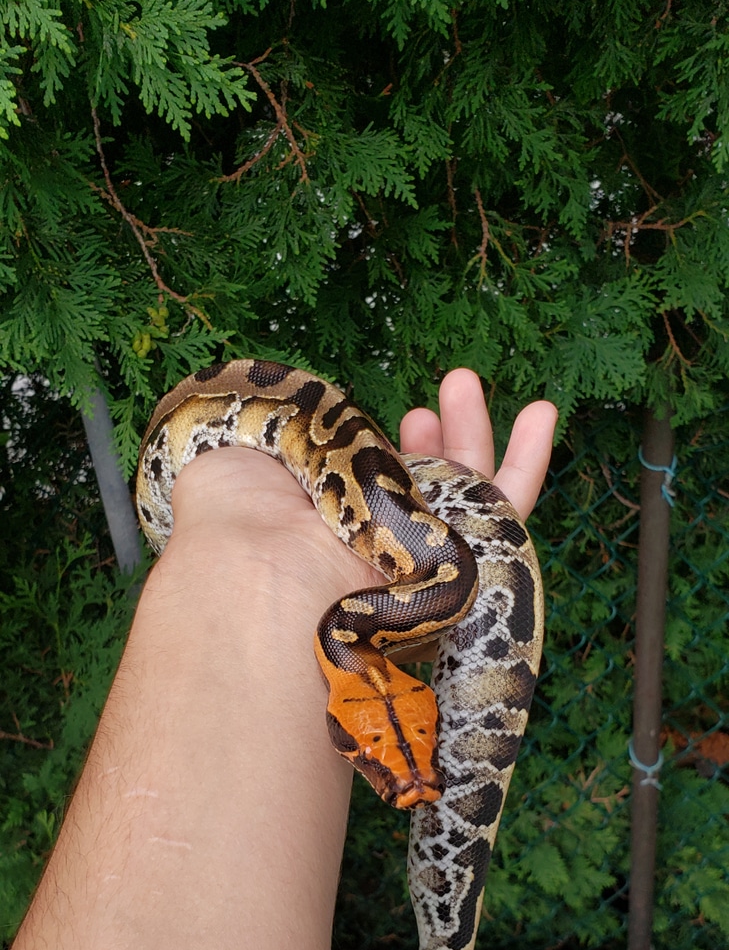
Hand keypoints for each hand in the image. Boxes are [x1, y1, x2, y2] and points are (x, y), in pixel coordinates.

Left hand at [167, 367, 556, 601]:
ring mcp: (416, 559)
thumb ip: (264, 438)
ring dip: (477, 435)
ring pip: (468, 496)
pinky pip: (506, 517)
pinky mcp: (463, 565)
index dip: (387, 446)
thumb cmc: (237, 514)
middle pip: (424, 488)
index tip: (389, 413)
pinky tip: (542, 415)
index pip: (369, 483)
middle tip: (449, 387)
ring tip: (468, 382)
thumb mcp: (232, 454)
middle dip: (439, 435)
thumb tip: (277, 421)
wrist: (267, 567)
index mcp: (318, 521)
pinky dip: (528, 464)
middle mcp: (369, 547)